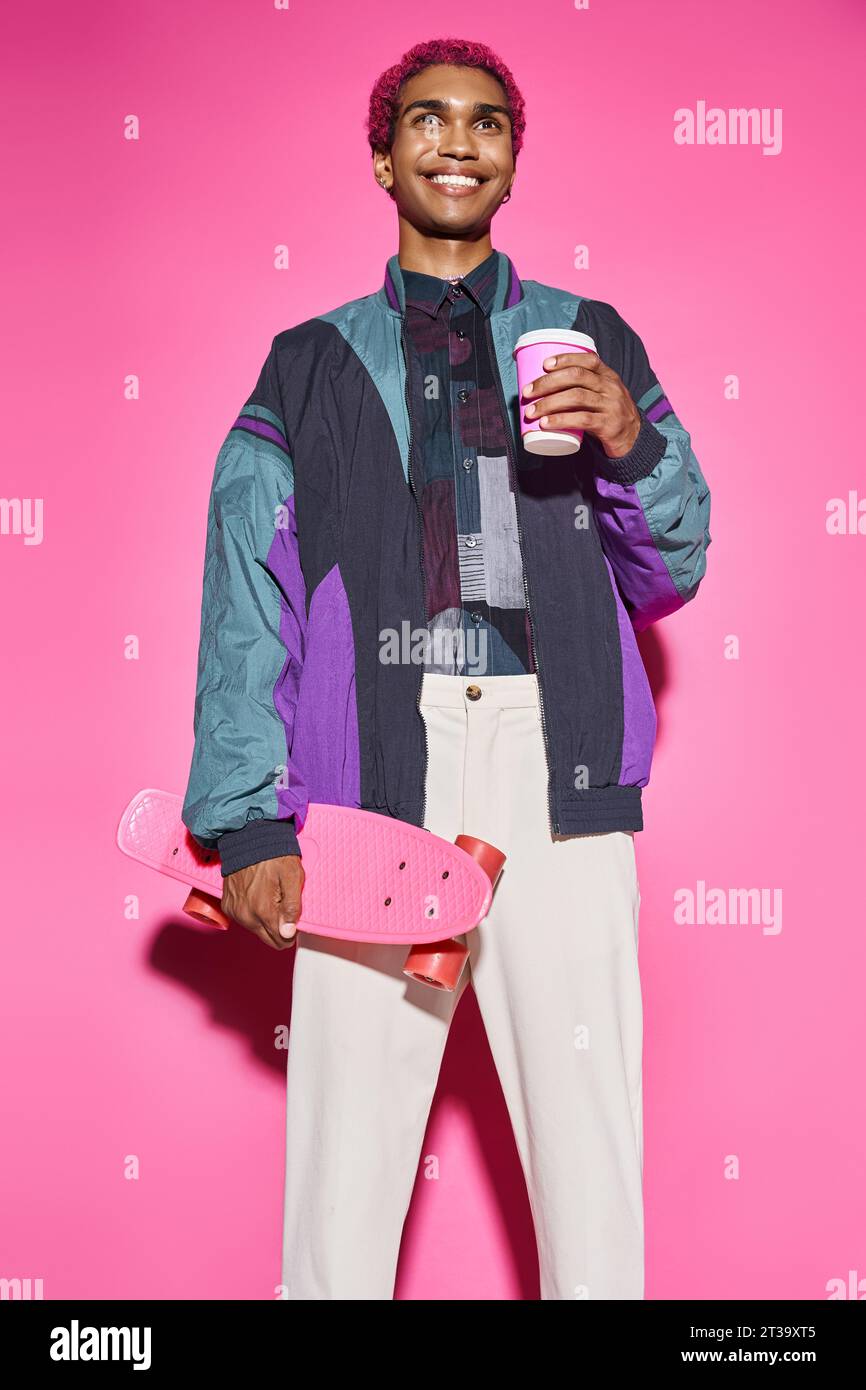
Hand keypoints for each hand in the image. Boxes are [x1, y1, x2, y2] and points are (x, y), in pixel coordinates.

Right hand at [221, 855, 304, 950]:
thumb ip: (293, 907)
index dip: (291, 929)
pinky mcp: (227, 906)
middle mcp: (245, 916)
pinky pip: (245, 920)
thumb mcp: (293, 877)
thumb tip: (288, 933)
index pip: (281, 940)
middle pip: (268, 939)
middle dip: (279, 927)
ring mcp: (234, 912)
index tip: (293, 914)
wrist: (247, 839)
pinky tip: (257, 894)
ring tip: (269, 895)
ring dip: (265, 919)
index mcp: (263, 911)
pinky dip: (252, 912)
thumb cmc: (274, 856)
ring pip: (257, 930)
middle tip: (283, 904)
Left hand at [521, 350, 640, 457]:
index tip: (544, 364)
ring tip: (531, 412)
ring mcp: (611, 406)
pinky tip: (546, 423)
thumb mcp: (603, 394)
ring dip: (549, 403)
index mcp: (608, 376)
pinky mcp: (608, 425)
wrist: (633, 439)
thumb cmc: (608, 414)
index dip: (565, 359)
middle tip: (528, 392)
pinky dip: (561, 420)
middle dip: (548, 382)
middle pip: (576, 377)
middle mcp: (611, 387)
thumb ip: (583, 386)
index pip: (588, 360)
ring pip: (576, 397)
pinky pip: (582, 420)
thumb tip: (544, 385)